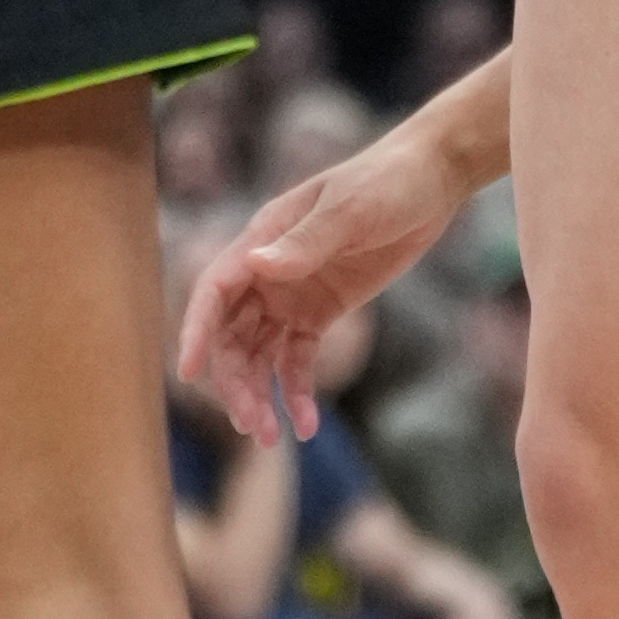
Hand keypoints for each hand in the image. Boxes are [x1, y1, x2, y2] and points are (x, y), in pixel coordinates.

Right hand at [177, 123, 445, 450]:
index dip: (196, 330)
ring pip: (259, 354)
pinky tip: (306, 424)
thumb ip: (305, 242)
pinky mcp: (321, 312)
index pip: (215, 290)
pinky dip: (297, 391)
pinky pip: (297, 358)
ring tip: (271, 438)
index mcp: (262, 239)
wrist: (429, 180)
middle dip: (236, 382)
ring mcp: (292, 294)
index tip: (189, 372)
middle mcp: (267, 271)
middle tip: (252, 427)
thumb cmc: (385, 182)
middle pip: (232, 335)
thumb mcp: (349, 211)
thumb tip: (256, 264)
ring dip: (259, 395)